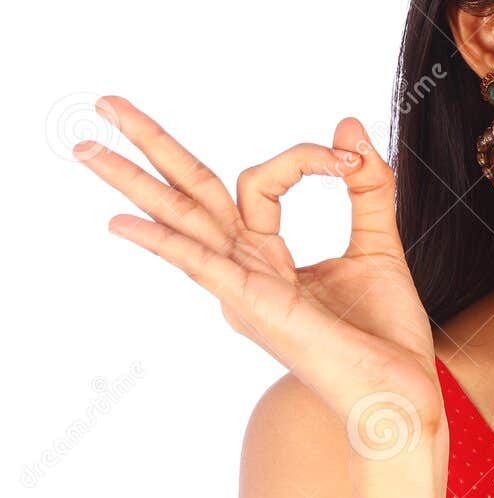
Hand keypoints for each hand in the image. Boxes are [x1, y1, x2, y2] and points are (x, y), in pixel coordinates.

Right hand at [74, 95, 444, 452]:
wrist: (402, 395)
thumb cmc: (384, 337)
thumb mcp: (378, 244)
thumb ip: (367, 187)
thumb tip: (348, 126)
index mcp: (265, 260)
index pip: (259, 181)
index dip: (303, 157)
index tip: (350, 158)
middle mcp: (243, 272)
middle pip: (188, 195)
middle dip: (148, 147)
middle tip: (106, 101)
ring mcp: (244, 291)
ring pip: (183, 220)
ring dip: (134, 181)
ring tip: (87, 146)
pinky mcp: (257, 308)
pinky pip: (206, 265)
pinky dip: (166, 242)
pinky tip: (123, 224)